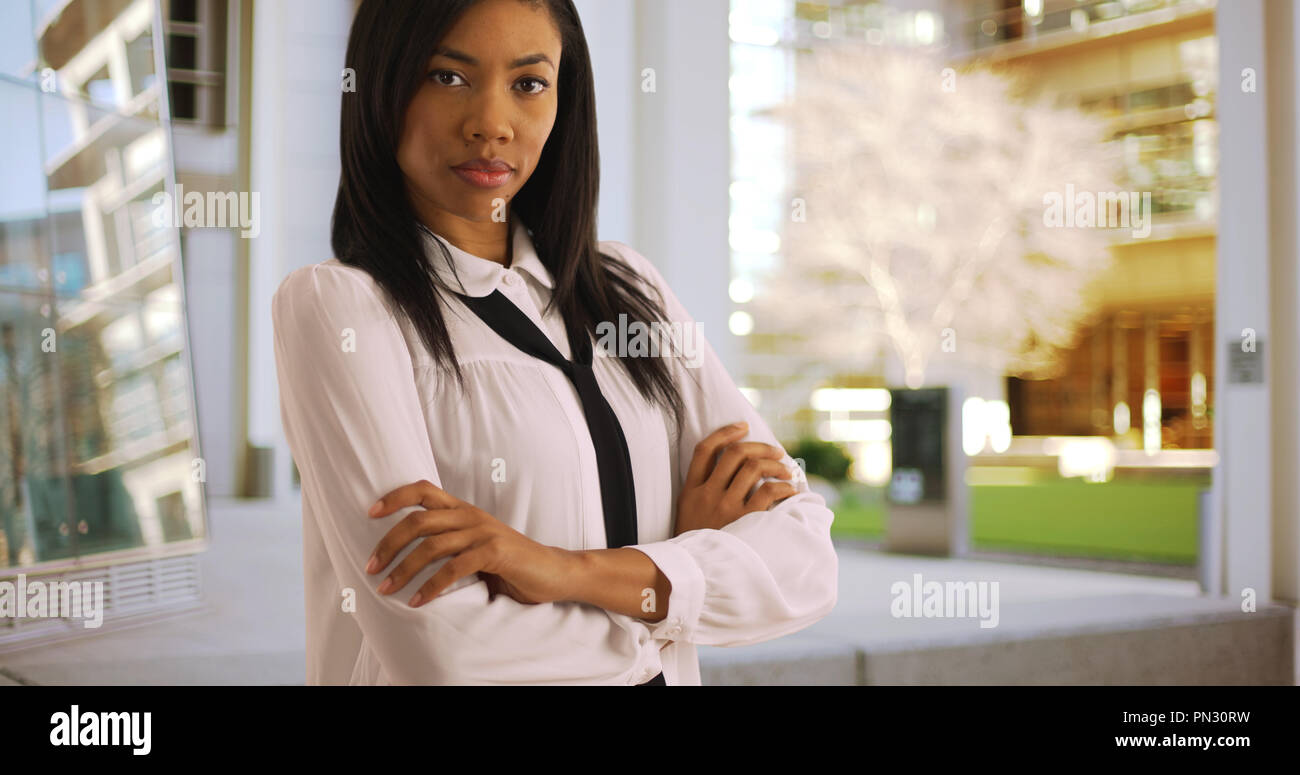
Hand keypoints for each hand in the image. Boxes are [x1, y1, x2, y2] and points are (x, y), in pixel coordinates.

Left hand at [364, 480, 574, 607]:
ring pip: (431, 545)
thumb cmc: (510, 564)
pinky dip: (431, 587)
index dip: (394, 497)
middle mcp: (471, 516)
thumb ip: (449, 544)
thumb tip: (405, 558)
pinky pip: (453, 568)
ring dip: (403, 569)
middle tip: (370, 567)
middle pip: (418, 520)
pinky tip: (417, 601)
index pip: (423, 490)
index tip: (369, 513)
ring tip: (386, 589)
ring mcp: (484, 532)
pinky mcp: (495, 552)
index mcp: (463, 510)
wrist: (554, 572)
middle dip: (388, 544)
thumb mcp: (475, 546)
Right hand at [674, 421, 798, 536]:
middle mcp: (707, 494)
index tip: (743, 426)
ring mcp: (724, 507)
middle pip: (734, 454)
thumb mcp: (687, 515)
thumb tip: (733, 471)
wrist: (695, 576)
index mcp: (690, 490)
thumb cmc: (697, 545)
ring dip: (775, 464)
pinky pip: (768, 492)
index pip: (704, 449)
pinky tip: (790, 491)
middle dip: (760, 446)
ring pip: (753, 468)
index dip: (725, 433)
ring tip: (786, 470)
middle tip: (776, 450)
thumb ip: (702, 492)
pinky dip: (783, 487)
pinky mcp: (743, 521)